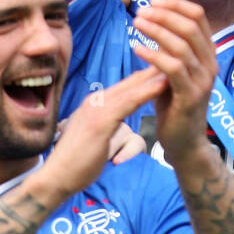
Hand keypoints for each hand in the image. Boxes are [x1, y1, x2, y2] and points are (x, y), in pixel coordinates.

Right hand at [42, 68, 165, 200]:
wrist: (55, 177)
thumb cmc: (76, 164)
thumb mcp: (96, 140)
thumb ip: (109, 129)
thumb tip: (121, 129)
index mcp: (95, 104)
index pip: (126, 86)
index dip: (147, 76)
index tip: (168, 67)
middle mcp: (95, 101)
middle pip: (131, 81)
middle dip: (154, 69)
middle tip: (178, 55)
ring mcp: (96, 108)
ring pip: (132, 87)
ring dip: (155, 75)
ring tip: (177, 63)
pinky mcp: (99, 121)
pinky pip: (128, 102)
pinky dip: (147, 91)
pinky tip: (163, 84)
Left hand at [130, 0, 216, 164]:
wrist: (184, 143)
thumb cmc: (174, 103)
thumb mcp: (174, 69)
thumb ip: (169, 47)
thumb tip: (152, 18)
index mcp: (208, 53)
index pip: (198, 16)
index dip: (175, 4)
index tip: (152, 1)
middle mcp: (210, 63)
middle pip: (191, 26)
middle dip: (164, 14)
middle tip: (141, 12)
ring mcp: (203, 80)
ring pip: (182, 44)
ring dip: (157, 30)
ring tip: (136, 24)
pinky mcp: (191, 96)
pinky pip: (173, 68)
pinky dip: (153, 54)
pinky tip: (137, 47)